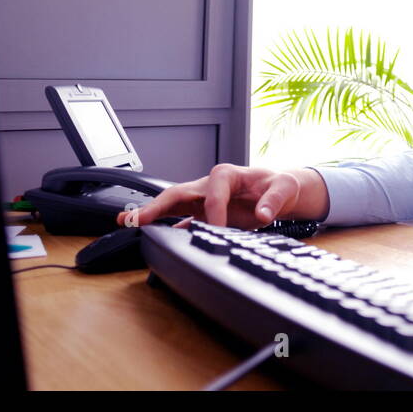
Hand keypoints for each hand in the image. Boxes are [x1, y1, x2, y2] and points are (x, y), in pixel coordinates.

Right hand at [115, 164, 327, 228]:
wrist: (281, 192)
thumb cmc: (281, 185)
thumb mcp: (285, 188)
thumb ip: (275, 200)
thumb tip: (263, 214)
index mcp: (226, 175)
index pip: (212, 193)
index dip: (214, 211)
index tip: (220, 229)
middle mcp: (210, 185)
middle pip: (178, 193)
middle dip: (156, 205)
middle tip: (134, 218)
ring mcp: (203, 200)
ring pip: (173, 206)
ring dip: (150, 214)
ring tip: (126, 222)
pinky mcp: (204, 214)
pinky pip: (181, 220)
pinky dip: (165, 227)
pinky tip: (150, 236)